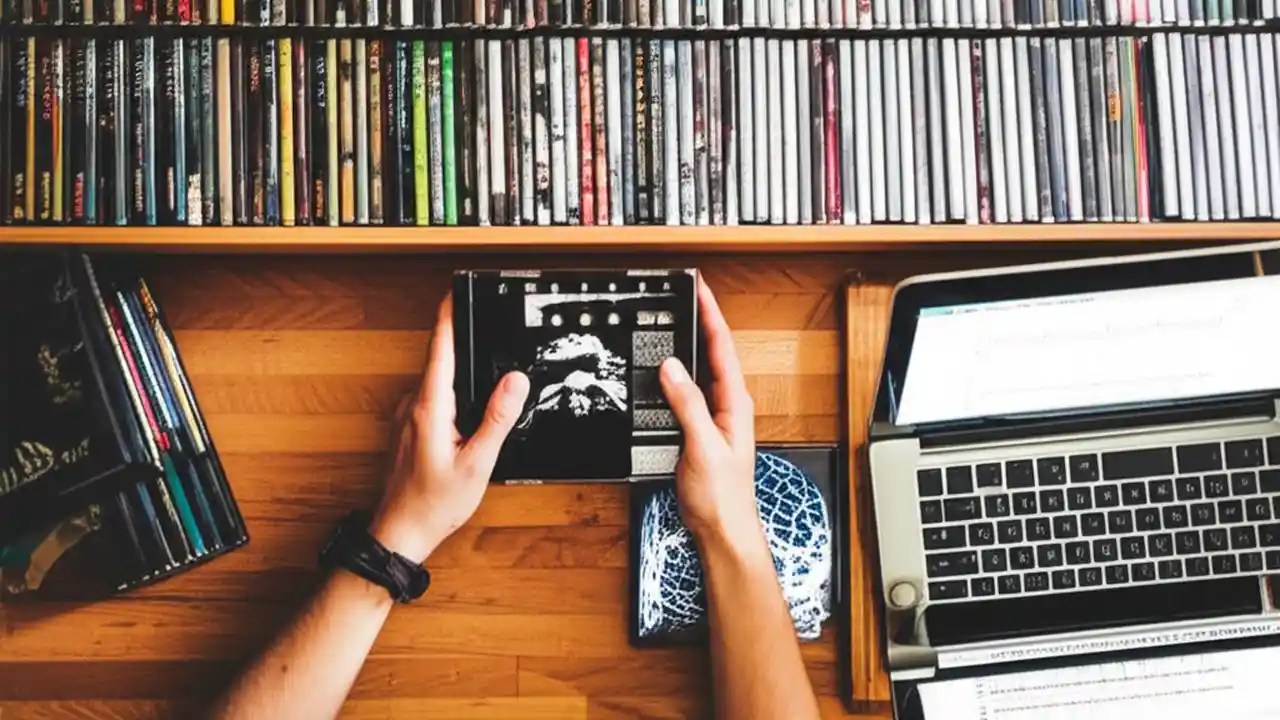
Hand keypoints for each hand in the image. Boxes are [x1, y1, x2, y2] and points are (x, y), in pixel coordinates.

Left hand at [369, 294, 530, 563]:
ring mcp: (408, 416)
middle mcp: (414, 405)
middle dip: (464, 344)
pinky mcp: (409, 429)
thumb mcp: (478, 462)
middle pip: (440, 359)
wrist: (400, 533)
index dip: (449, 315)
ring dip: (461, 377)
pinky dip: (454, 398)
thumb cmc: (433, 503)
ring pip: (439, 382)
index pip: (439, 347)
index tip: (457, 291)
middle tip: (487, 327)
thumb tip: (515, 381)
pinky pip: (434, 400)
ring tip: (489, 382)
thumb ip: (498, 418)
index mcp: (430, 407)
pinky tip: (470, 418)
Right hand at [659, 277, 760, 550]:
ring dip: (687, 346)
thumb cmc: (723, 497)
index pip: (722, 347)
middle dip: (699, 320)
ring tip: (675, 320)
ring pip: (698, 371)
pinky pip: (686, 392)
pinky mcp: (699, 430)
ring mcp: (714, 417)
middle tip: (684, 293)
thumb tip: (671, 367)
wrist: (723, 530)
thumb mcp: (703, 446)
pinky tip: (663, 370)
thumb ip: (688, 405)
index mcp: (735, 403)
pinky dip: (674, 375)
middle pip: (712, 352)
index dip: (711, 314)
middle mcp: (728, 405)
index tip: (700, 288)